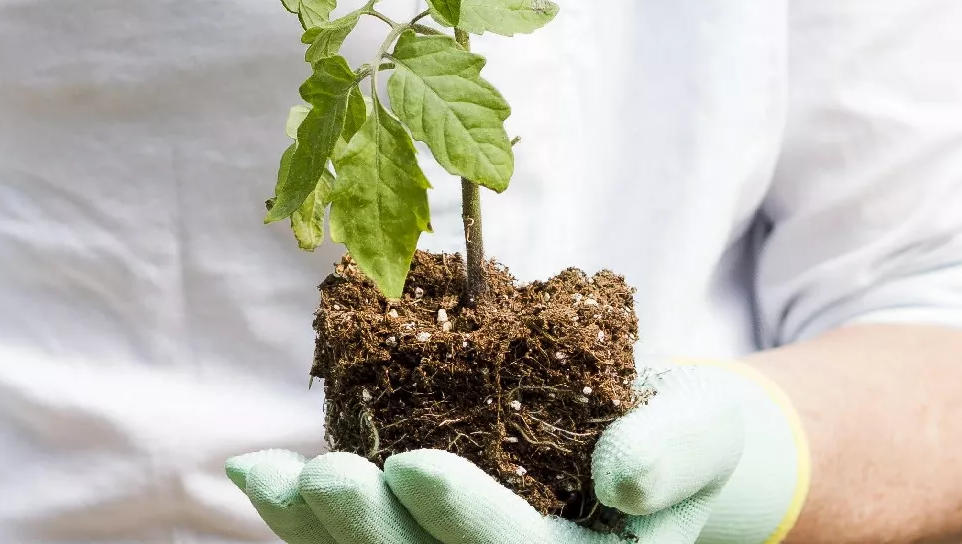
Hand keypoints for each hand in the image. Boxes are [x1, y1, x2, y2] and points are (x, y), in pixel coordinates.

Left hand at [228, 364, 808, 543]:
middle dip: (373, 531)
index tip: (410, 464)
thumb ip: (673, 452)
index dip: (464, 519)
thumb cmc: (679, 431)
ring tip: (272, 476)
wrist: (647, 442)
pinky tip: (259, 475)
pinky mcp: (417, 542)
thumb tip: (621, 478)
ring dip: (319, 530)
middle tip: (328, 474)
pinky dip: (300, 518)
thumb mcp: (702, 429)